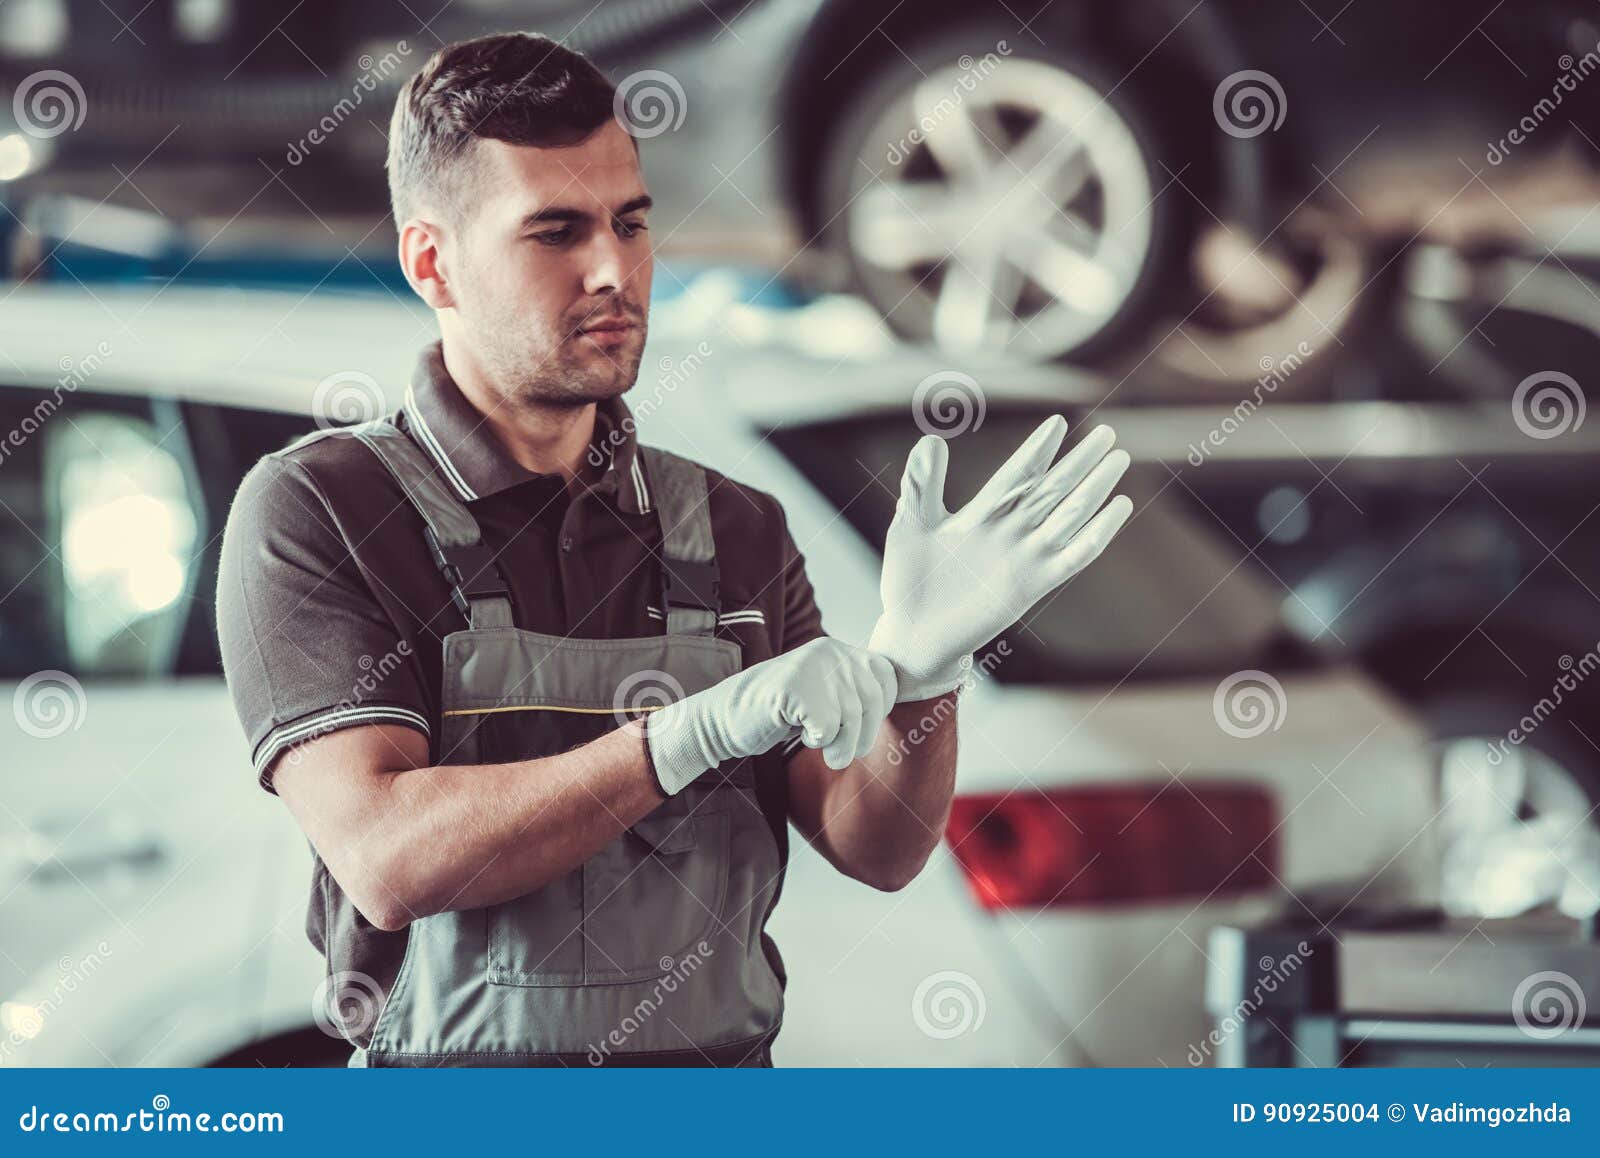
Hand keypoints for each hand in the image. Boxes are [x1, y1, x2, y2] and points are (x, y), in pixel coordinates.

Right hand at [646, 637, 897, 793]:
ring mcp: (810, 667)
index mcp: (838, 650)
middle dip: (861, 737)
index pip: (886, 676)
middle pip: (871, 702)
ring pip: (851, 719)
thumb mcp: (825, 695)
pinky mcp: (794, 689)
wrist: (724, 719)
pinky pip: (827, 728)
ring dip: (839, 745)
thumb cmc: (778, 714)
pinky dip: (814, 740)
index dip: (881, 709)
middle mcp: (829, 651)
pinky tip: (795, 730)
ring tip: (817, 743)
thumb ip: (855, 691)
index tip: (858, 727)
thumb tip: (906, 701)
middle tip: (838, 752)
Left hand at [868, 416, 1132, 700]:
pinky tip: (1118, 507)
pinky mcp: (1031, 585)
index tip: (1059, 423)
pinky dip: (1097, 533)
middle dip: (1079, 461)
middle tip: (1107, 433)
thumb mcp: (911, 523)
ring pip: (1068, 514)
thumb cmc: (908, 580)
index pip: (1018, 474)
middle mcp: (1009, 532)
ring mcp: (1023, 558)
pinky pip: (1073, 556)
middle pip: (1052, 488)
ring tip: (1118, 459)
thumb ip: (922, 482)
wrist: (911, 633)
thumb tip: (933, 438)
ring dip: (1094, 487)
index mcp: (982, 515)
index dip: (1038, 450)